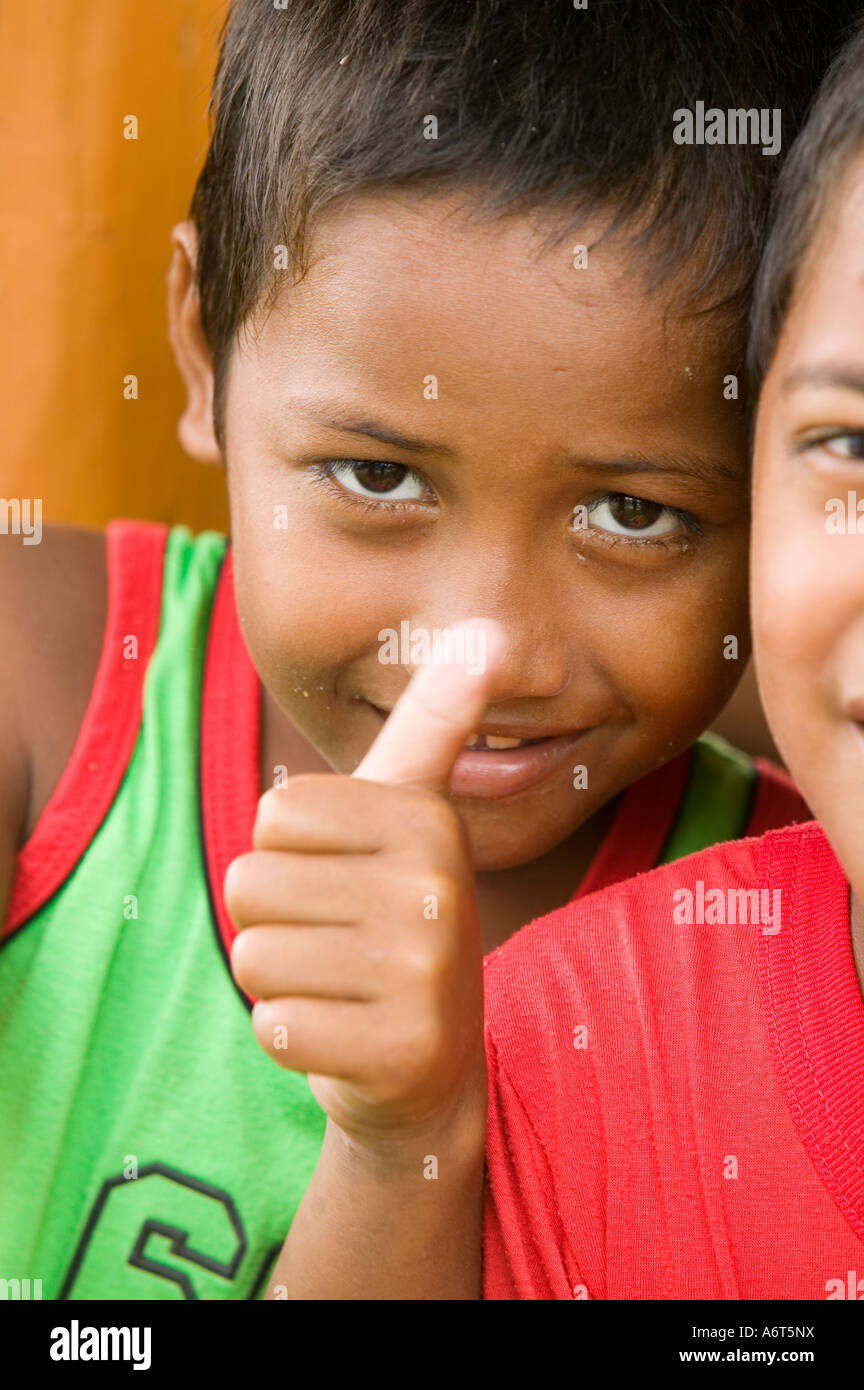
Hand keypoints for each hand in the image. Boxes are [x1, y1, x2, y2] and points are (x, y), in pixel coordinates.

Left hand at [225, 622, 504, 1147]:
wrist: (428, 1069)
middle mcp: (438, 889)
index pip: (274, 813)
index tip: (345, 880)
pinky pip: (274, 1026)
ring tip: (342, 988)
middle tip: (340, 944)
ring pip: (254, 955)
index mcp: (429, 821)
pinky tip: (345, 1036)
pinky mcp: (403, 1052)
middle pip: (251, 883)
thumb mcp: (413, 819)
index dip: (288, 853)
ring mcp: (426, 976)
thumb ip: (434, 726)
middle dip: (276, 920)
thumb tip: (487, 633)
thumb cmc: (396, 922)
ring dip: (281, 980)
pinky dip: (292, 1037)